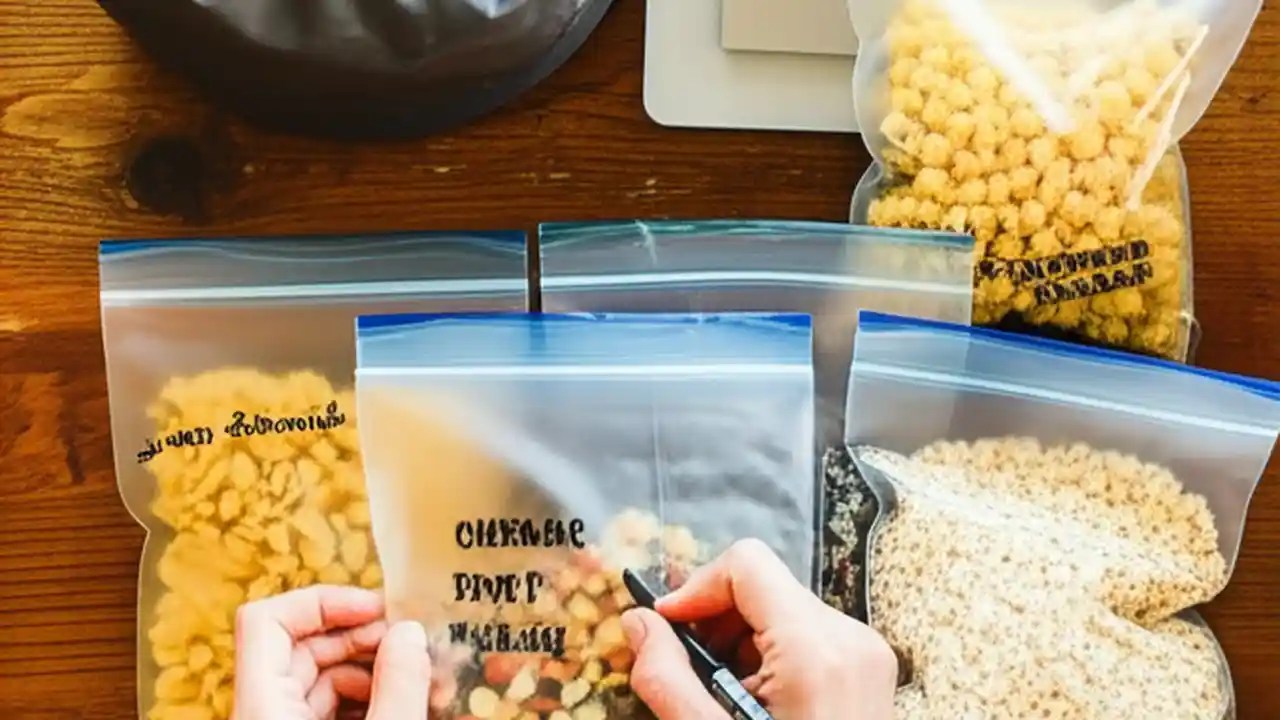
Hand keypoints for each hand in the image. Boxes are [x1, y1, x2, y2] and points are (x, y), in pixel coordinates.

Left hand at [232, 585, 431, 719]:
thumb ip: (398, 685)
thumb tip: (409, 633)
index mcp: (262, 706)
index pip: (265, 620)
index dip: (322, 603)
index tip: (374, 608)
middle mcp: (262, 713)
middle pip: (298, 648)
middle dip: (358, 638)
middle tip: (409, 643)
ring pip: (315, 681)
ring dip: (368, 671)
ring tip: (417, 679)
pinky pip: (322, 711)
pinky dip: (362, 700)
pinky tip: (402, 704)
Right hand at [622, 539, 897, 719]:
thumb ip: (666, 678)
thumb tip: (638, 624)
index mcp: (815, 649)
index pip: (746, 564)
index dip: (695, 589)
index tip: (665, 629)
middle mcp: (850, 638)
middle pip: (763, 585)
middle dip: (715, 622)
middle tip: (688, 672)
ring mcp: (865, 653)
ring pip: (782, 609)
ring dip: (739, 641)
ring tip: (723, 698)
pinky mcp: (867, 669)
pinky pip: (806, 635)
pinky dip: (769, 656)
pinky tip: (755, 703)